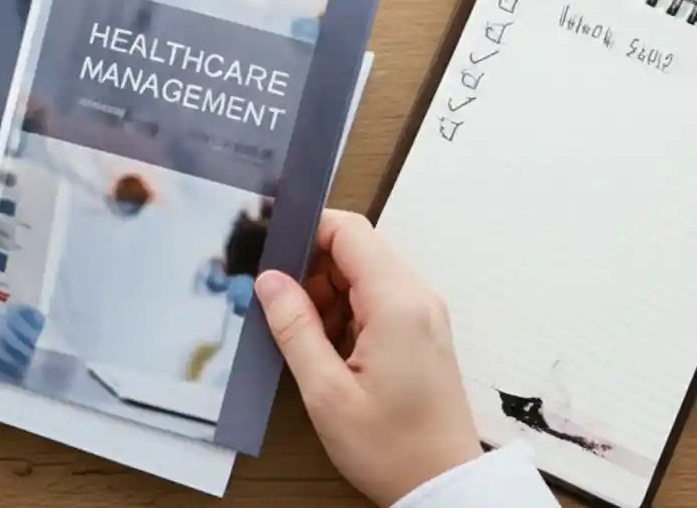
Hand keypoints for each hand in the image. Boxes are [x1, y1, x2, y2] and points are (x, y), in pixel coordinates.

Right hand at [254, 210, 480, 506]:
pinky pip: (377, 298)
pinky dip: (346, 311)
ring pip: (364, 273)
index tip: (269, 253)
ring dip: (327, 293)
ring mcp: (424, 314)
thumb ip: (294, 327)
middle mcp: (417, 298)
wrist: (444, 486)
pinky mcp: (422, 332)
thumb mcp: (326, 392)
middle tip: (281, 308)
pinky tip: (330, 350)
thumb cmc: (390, 448)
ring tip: (308, 340)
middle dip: (312, 268)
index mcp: (397, 304)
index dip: (306, 231)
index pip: (348, 230)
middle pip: (356, 248)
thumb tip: (268, 279)